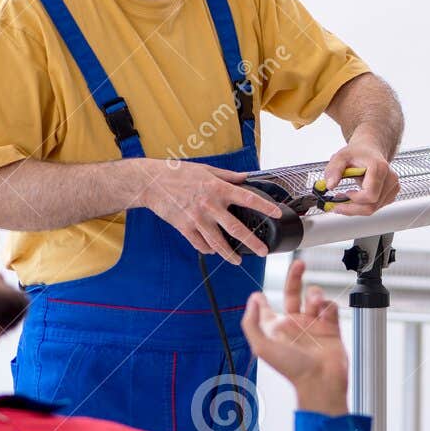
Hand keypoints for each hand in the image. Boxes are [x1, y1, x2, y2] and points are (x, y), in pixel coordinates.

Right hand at [131, 159, 280, 264]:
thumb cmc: (179, 173)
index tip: (277, 214)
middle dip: (252, 242)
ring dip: (229, 254)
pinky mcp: (185, 228)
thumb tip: (246, 178)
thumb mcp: (207, 170)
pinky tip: (214, 251)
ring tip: (238, 261)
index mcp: (218, 189)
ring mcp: (197, 219)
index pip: (247, 199)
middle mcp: (209, 205)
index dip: (264, 207)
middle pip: (236, 228)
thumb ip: (228, 176)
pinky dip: (208, 249)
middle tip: (263, 251)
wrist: (152, 183)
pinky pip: (200, 244)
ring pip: (217, 242)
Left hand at [241, 260, 347, 415]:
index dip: (260, 301)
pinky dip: (328, 305)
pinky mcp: (330, 328)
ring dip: (314, 294)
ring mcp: (313, 325)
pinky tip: (325, 310)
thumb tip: (252, 300)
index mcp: (276, 329)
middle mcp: (294, 325)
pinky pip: (330, 308)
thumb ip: (251, 323)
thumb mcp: (261, 346)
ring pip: (313, 298)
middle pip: (293, 294)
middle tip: (299, 264)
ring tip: (315, 301)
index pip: (266, 310)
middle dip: (295, 277)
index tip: (257, 293)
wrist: (320, 380)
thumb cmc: (291, 368)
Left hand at [320, 143, 397, 215]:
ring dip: (356, 208)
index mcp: (380, 168)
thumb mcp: (341, 157)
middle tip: (338, 206)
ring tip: (344, 199)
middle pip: (372, 206)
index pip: (370, 194)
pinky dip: (362, 207)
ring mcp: (392, 188)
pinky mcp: (390, 195)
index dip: (356, 199)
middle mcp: (390, 179)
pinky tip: (354, 198)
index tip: (346, 193)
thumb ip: (334, 170)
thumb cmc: (358, 153)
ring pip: (374, 209)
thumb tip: (330, 185)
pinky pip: (376, 207)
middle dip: (352, 209)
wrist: (370, 150)